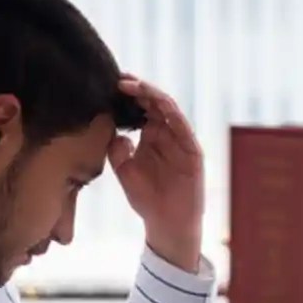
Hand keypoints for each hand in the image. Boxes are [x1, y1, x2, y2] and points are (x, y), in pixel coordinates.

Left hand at [109, 76, 203, 272]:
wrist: (167, 223)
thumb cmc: (147, 199)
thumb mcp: (124, 171)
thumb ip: (116, 150)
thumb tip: (114, 130)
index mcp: (150, 137)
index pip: (139, 108)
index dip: (126, 95)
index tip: (109, 85)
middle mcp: (166, 134)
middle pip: (153, 103)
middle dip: (137, 89)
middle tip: (119, 79)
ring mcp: (180, 141)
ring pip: (168, 109)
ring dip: (152, 95)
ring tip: (133, 86)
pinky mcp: (193, 151)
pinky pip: (184, 127)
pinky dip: (172, 114)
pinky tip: (158, 103)